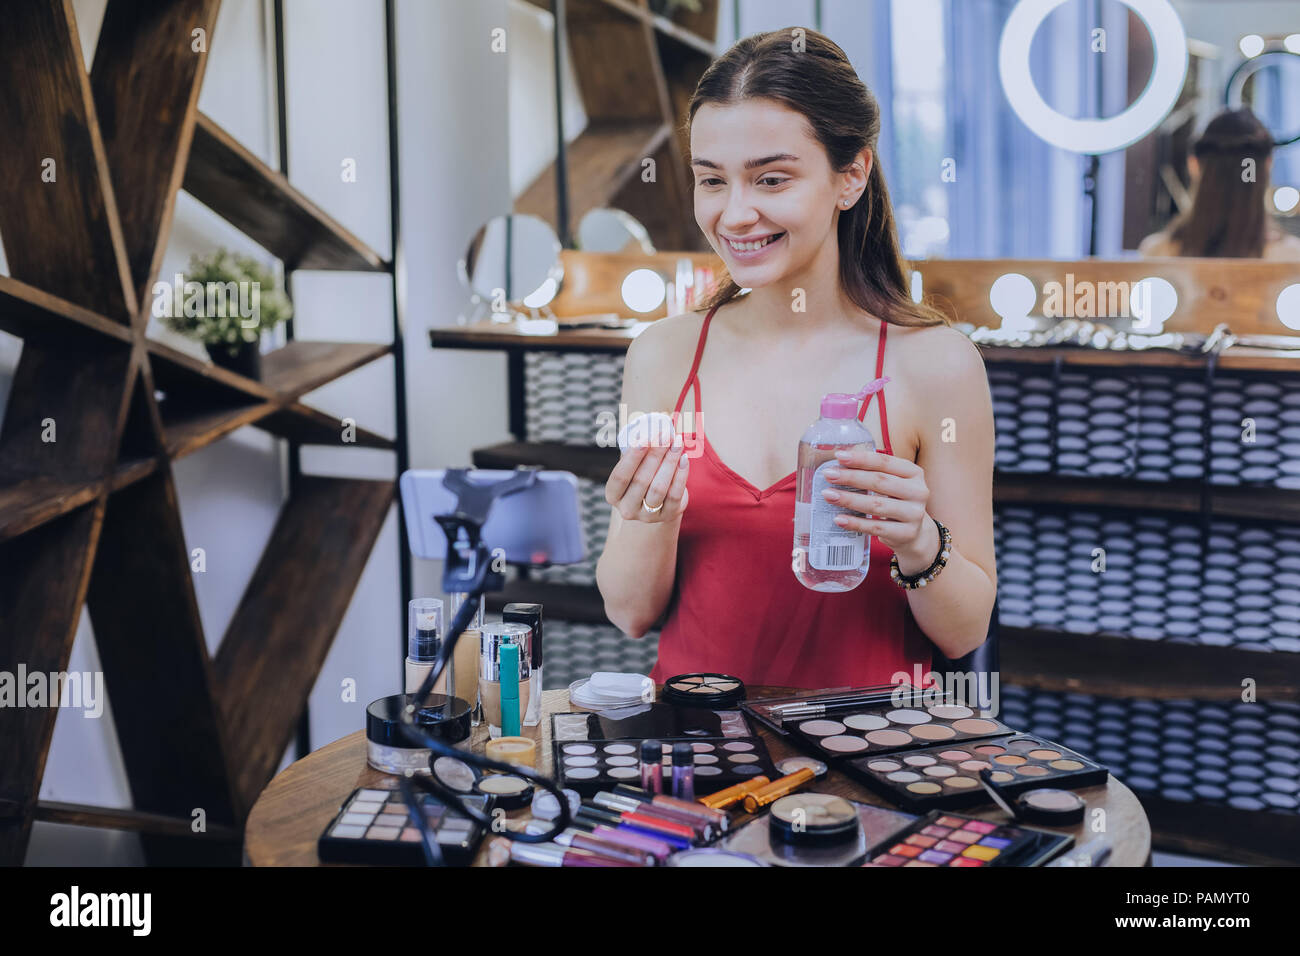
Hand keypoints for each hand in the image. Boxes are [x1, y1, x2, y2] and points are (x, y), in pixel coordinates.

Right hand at [605, 433, 689, 522]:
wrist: (656, 503)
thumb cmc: (642, 476)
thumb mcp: (634, 466)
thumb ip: (639, 449)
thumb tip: (654, 423)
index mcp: (613, 495)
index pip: (620, 476)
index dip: (633, 457)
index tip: (646, 438)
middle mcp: (627, 509)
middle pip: (641, 480)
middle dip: (655, 455)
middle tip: (665, 435)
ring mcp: (647, 516)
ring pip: (659, 488)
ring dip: (669, 462)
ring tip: (677, 443)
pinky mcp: (666, 516)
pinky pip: (674, 495)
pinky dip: (680, 474)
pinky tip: (683, 458)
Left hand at [818, 446, 935, 566]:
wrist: (915, 532)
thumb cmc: (896, 501)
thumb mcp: (893, 483)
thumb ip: (873, 472)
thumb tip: (839, 465)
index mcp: (914, 473)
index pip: (885, 462)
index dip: (861, 459)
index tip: (839, 456)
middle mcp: (918, 491)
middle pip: (879, 481)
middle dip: (851, 477)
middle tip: (828, 475)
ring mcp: (914, 514)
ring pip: (876, 505)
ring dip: (849, 499)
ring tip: (828, 495)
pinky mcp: (906, 533)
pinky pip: (875, 527)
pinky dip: (855, 523)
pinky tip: (839, 518)